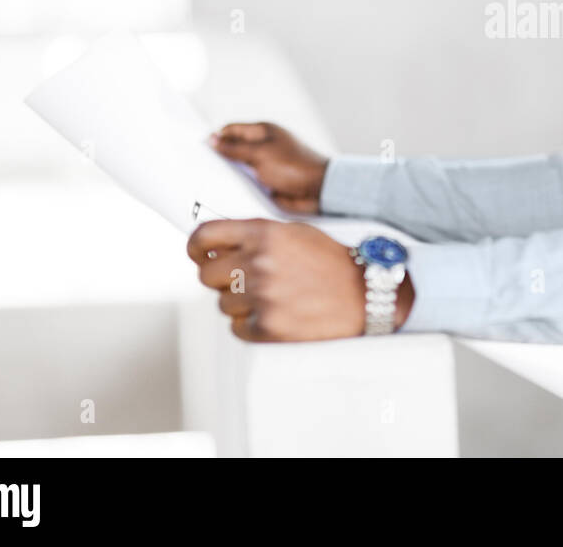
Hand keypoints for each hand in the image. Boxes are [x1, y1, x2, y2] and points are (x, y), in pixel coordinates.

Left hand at [187, 218, 414, 340]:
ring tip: (271, 298)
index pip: (205, 236)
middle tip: (241, 281)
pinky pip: (237, 328)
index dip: (196, 247)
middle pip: (207, 275)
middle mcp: (259, 263)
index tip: (200, 254)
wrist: (365, 294)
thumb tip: (216, 247)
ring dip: (240, 304)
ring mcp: (263, 296)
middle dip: (221, 279)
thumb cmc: (332, 262)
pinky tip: (275, 315)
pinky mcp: (269, 327)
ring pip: (222, 304)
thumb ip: (256, 236)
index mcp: (264, 234)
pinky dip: (251, 325)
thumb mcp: (295, 233)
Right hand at [209, 121, 327, 213]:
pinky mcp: (267, 182)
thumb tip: (212, 139)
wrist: (319, 190)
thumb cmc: (294, 166)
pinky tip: (225, 193)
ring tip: (206, 182)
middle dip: (218, 157)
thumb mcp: (261, 154)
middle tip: (197, 168)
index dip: (215, 137)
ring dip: (227, 174)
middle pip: (233, 148)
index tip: (198, 150)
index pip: (231, 129)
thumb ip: (235, 148)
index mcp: (263, 131)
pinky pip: (247, 182)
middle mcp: (263, 146)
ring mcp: (265, 164)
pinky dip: (237, 186)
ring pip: (238, 167)